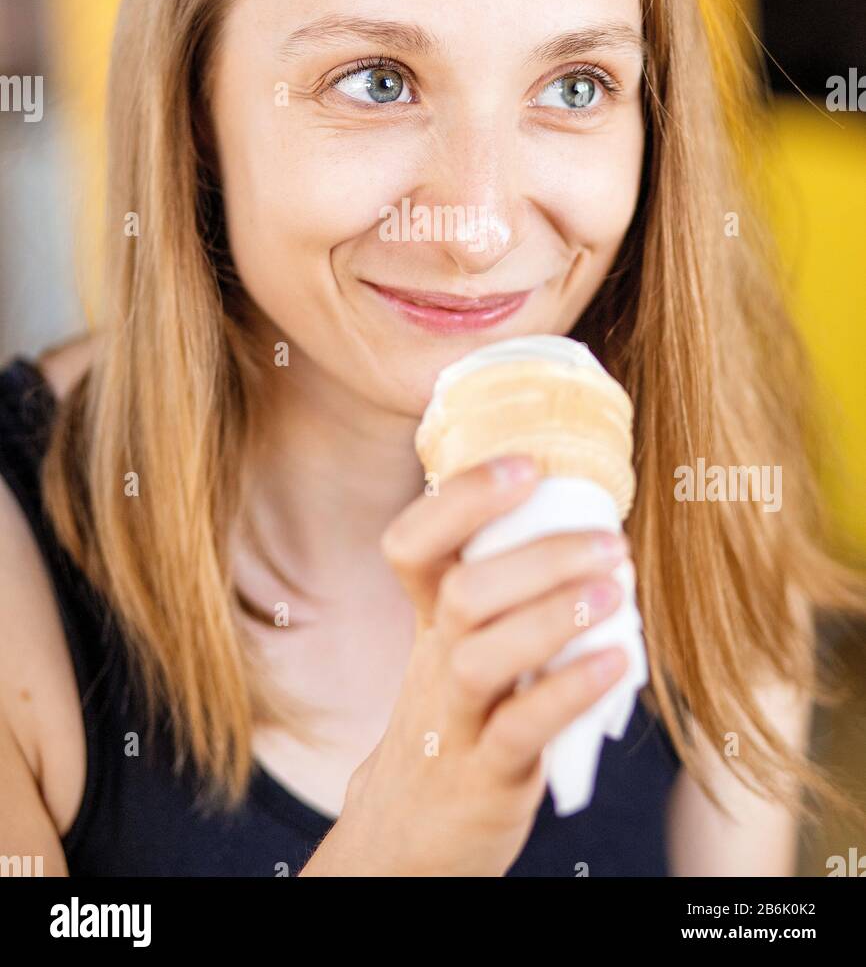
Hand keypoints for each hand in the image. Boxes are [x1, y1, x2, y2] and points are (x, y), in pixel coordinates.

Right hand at [299, 455, 629, 876]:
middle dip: (537, 556)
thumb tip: (587, 525)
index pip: (413, 543)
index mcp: (428, 621)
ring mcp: (454, 720)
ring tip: (615, 591)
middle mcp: (434, 660)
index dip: (462, 497)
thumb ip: (504, 598)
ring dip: (552, 616)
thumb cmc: (457, 723)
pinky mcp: (484, 777)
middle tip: (609, 540)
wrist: (409, 836)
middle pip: (461, 591)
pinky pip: (519, 729)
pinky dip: (568, 691)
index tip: (527, 464)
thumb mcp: (459, 654)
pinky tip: (615, 661)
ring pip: (480, 656)